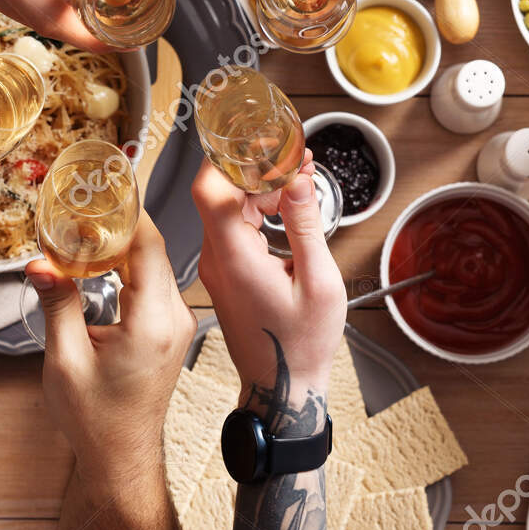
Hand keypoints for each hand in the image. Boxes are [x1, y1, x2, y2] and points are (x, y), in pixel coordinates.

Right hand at [25, 215, 195, 490]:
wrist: (121, 456)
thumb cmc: (97, 420)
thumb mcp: (66, 361)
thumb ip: (57, 305)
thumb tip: (41, 264)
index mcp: (152, 323)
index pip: (148, 248)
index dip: (127, 215)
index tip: (103, 193)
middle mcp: (174, 319)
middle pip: (153, 251)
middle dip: (118, 228)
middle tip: (82, 209)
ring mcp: (177, 324)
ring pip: (154, 265)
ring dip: (122, 248)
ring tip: (85, 234)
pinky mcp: (170, 329)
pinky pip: (154, 284)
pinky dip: (129, 268)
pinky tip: (101, 265)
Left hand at [191, 159, 345, 428]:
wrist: (282, 386)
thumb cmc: (300, 345)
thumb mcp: (317, 281)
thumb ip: (304, 224)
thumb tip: (297, 177)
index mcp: (234, 257)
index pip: (211, 188)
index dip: (233, 156)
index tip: (268, 142)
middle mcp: (216, 258)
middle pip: (220, 190)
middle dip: (258, 168)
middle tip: (298, 161)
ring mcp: (217, 265)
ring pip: (227, 206)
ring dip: (261, 189)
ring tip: (300, 185)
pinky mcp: (225, 271)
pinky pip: (233, 227)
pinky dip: (258, 210)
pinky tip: (287, 209)